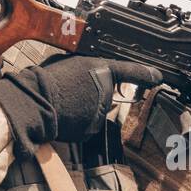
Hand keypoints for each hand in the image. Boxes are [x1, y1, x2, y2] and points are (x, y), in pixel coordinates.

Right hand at [0, 56, 162, 156]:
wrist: (33, 102)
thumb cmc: (45, 79)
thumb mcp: (69, 62)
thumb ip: (88, 68)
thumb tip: (93, 74)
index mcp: (101, 69)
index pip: (131, 71)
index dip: (146, 74)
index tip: (158, 77)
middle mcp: (106, 91)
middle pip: (107, 94)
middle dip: (93, 93)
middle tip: (71, 89)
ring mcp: (100, 111)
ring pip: (96, 110)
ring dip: (84, 107)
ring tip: (64, 101)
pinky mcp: (92, 128)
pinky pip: (88, 123)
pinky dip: (78, 121)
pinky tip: (65, 114)